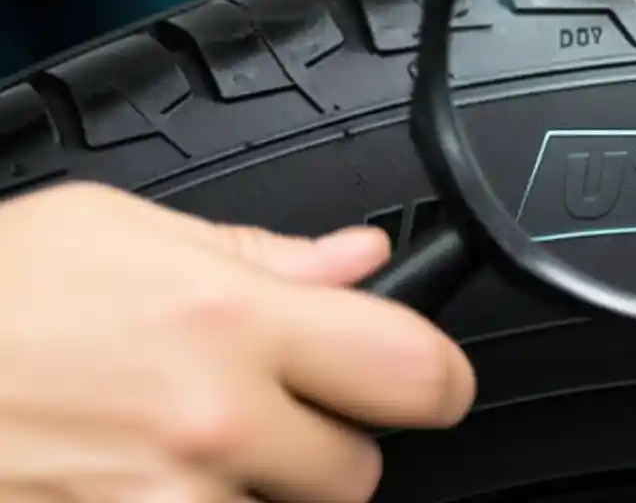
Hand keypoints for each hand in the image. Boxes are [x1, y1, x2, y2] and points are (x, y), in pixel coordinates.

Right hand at [0, 182, 474, 501]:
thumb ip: (263, 255)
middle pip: (361, 470)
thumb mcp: (124, 231)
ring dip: (258, 489)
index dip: (438, 378)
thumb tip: (359, 261)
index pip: (417, 372)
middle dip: (335, 440)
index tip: (426, 377)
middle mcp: (211, 424)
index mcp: (232, 321)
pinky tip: (143, 471)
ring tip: (181, 438)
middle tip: (273, 402)